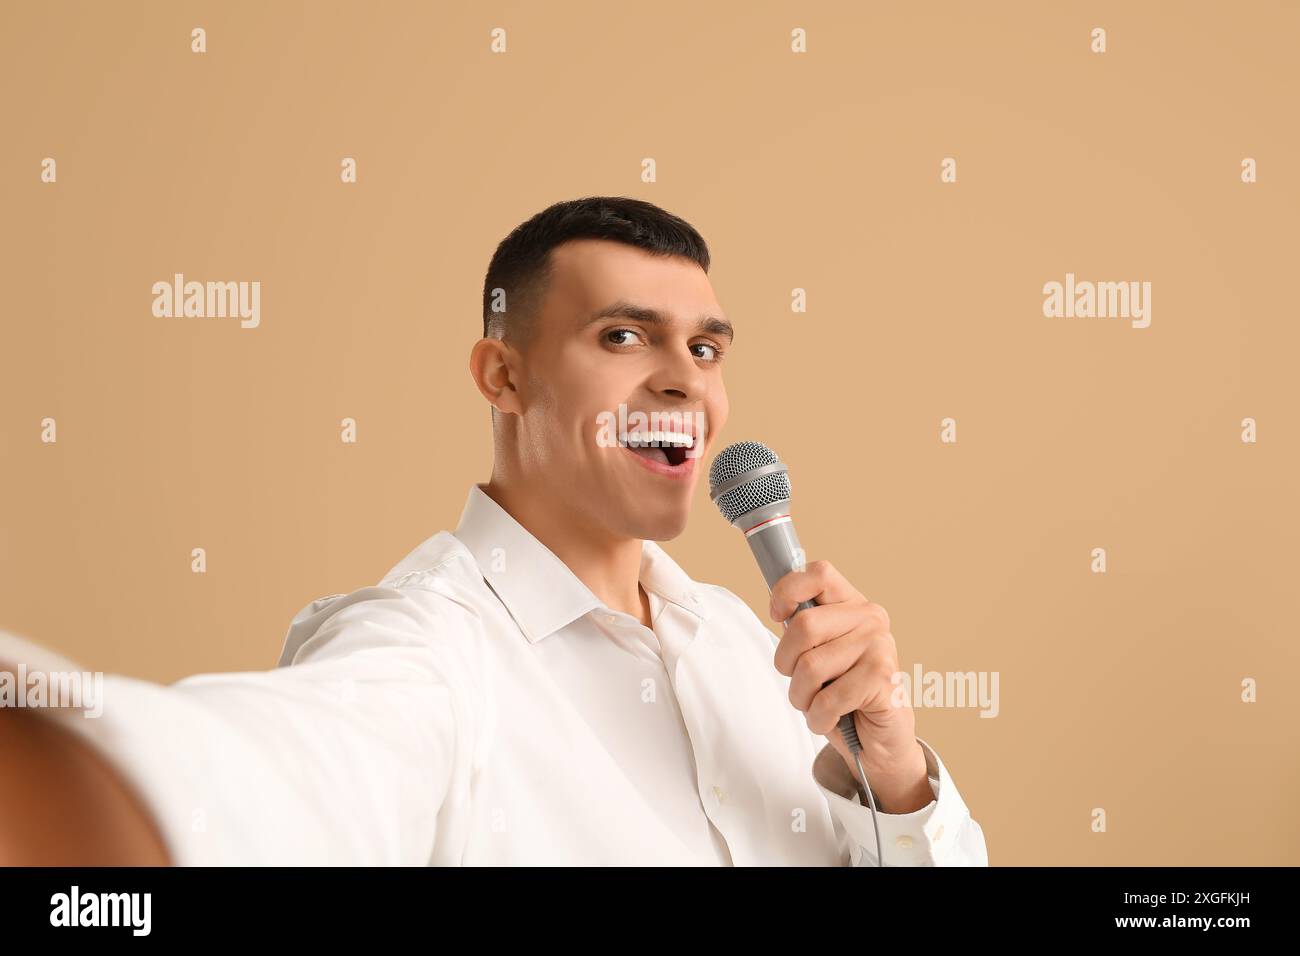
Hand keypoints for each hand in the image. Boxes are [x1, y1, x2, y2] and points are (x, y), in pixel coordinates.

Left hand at [768, 560, 931, 813]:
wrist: (878, 737)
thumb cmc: (842, 692)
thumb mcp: (818, 653)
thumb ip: (803, 629)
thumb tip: (779, 610)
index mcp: (852, 603)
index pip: (819, 573)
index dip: (787, 591)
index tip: (777, 616)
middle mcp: (871, 618)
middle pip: (804, 625)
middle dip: (787, 663)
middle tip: (799, 681)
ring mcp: (880, 646)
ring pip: (810, 667)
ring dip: (801, 697)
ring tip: (815, 704)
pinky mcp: (884, 679)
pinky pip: (828, 699)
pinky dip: (818, 717)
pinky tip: (829, 718)